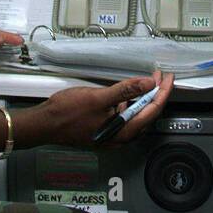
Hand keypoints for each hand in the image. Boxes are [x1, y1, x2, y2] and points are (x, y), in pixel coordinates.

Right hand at [32, 70, 174, 146]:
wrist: (45, 125)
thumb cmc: (68, 113)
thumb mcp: (99, 98)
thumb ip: (126, 90)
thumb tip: (148, 84)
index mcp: (123, 132)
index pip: (152, 110)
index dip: (163, 92)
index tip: (168, 78)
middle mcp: (121, 137)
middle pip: (147, 114)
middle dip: (155, 93)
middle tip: (160, 76)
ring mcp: (113, 133)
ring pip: (136, 114)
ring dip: (143, 97)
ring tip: (149, 80)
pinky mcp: (105, 129)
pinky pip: (124, 115)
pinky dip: (130, 102)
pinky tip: (129, 91)